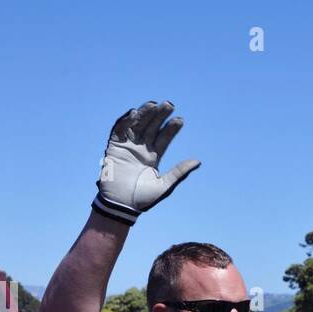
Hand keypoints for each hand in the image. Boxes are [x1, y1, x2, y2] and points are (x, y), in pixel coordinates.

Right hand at [93, 100, 200, 223]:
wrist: (122, 206)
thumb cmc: (143, 199)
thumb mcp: (165, 185)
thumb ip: (179, 172)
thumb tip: (198, 162)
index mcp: (153, 156)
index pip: (164, 138)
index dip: (171, 128)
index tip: (180, 120)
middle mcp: (141, 148)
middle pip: (151, 127)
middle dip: (159, 116)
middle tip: (169, 105)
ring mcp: (128, 146)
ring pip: (137, 125)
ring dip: (144, 114)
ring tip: (154, 105)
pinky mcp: (114, 147)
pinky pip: (119, 130)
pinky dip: (125, 121)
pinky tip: (134, 113)